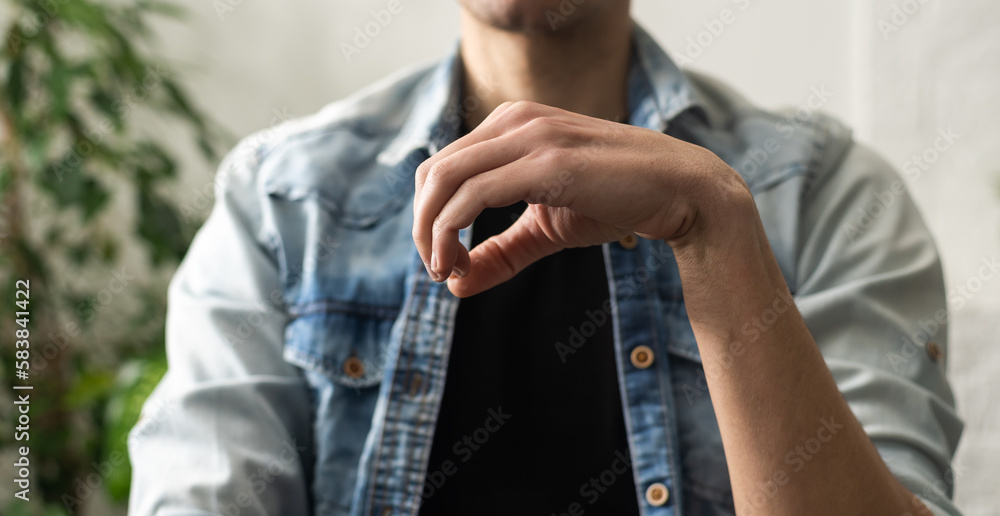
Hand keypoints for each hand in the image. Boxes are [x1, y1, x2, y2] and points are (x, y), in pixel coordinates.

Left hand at [412, 100, 750, 296]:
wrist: (679, 190)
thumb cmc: (615, 202)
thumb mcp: (545, 230)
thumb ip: (500, 252)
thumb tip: (454, 287)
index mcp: (510, 125)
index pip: (440, 167)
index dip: (429, 218)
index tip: (445, 262)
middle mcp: (513, 120)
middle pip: (431, 173)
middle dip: (423, 227)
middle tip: (439, 271)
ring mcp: (529, 135)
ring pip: (443, 181)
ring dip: (432, 233)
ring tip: (447, 271)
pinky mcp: (546, 160)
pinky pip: (473, 194)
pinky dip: (452, 232)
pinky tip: (460, 263)